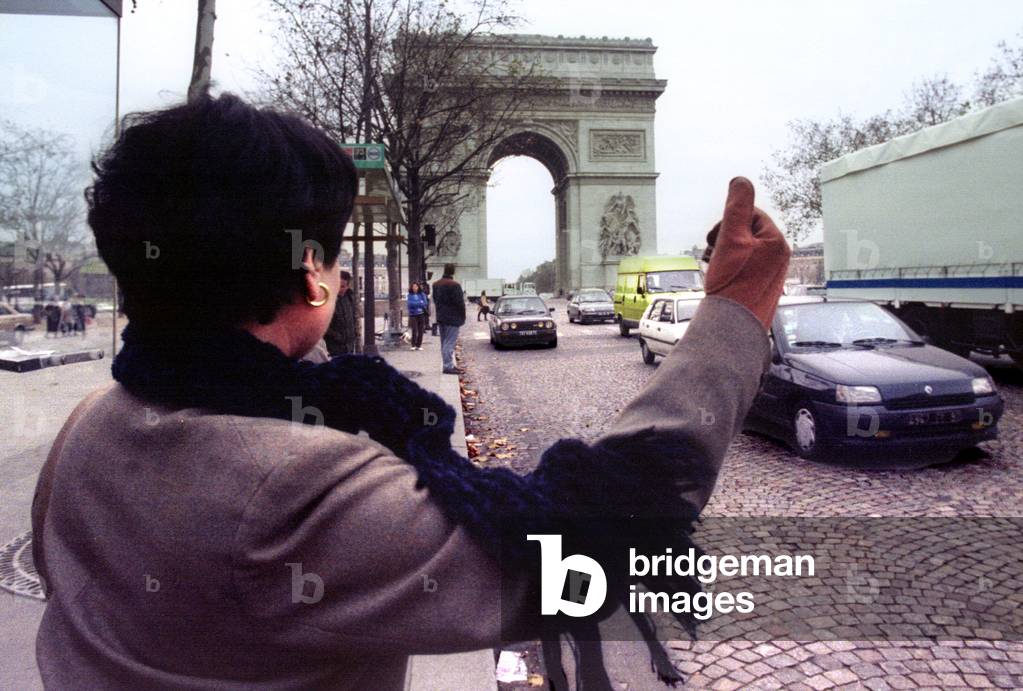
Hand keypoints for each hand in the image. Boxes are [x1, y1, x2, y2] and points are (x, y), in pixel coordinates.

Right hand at [702, 177, 789, 328]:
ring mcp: (771, 272)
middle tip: (712, 252)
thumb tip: (740, 180)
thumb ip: (736, 207)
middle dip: (725, 238)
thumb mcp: (731, 238)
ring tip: (714, 266)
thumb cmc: (732, 284)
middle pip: (746, 231)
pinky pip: (745, 266)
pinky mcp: (761, 286)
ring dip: (724, 252)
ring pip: (743, 249)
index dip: (727, 223)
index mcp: (776, 241)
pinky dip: (730, 266)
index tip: (715, 239)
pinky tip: (720, 276)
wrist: (732, 325)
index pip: (750, 214)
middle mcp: (779, 256)